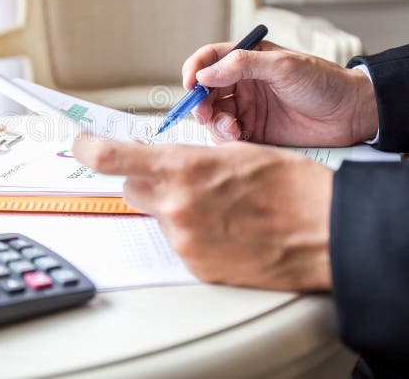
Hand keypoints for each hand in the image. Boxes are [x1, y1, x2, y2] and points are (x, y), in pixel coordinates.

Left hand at [73, 135, 332, 290]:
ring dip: (173, 206)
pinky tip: (225, 227)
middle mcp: (177, 206)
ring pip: (157, 215)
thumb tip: (159, 157)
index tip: (82, 143)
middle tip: (176, 175)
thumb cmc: (292, 186)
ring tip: (217, 204)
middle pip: (131, 188)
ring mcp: (185, 240)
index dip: (88, 148)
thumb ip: (188, 156)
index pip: (111, 158)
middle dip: (145, 178)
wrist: (326, 232)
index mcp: (183, 168)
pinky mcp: (197, 266)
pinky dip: (192, 231)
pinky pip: (178, 241)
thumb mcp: (236, 152)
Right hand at [181, 41, 377, 145]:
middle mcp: (243, 84)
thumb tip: (205, 72)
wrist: (351, 114)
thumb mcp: (283, 65)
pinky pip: (228, 137)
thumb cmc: (324, 82)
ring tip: (230, 128)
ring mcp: (248, 109)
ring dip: (214, 122)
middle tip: (204, 112)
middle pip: (206, 91)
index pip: (210, 59)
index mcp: (248, 60)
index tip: (190, 84)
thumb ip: (242, 65)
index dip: (194, 70)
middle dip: (200, 102)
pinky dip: (226, 139)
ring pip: (213, 116)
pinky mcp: (255, 133)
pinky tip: (240, 137)